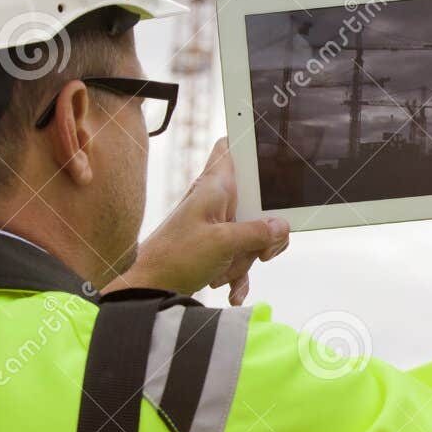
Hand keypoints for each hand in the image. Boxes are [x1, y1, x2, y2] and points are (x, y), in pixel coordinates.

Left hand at [109, 138, 288, 301]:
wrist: (150, 287)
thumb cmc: (173, 257)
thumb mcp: (222, 243)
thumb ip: (257, 232)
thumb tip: (281, 227)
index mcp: (215, 186)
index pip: (231, 145)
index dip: (251, 142)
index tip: (275, 153)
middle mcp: (218, 200)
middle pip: (259, 201)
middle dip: (263, 233)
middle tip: (260, 251)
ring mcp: (219, 223)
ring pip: (253, 232)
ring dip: (246, 258)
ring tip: (226, 269)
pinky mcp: (218, 245)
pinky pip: (242, 254)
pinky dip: (238, 273)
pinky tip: (232, 289)